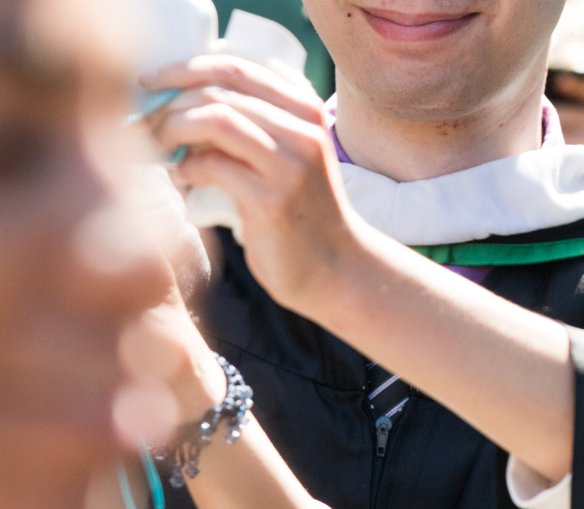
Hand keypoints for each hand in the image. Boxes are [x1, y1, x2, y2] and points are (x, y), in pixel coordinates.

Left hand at [140, 54, 362, 311]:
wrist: (336, 264)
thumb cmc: (299, 208)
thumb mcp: (289, 153)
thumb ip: (256, 121)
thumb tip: (180, 95)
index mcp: (306, 109)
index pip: (236, 66)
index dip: (183, 68)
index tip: (150, 82)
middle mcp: (304, 129)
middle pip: (220, 89)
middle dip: (169, 101)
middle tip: (146, 123)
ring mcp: (291, 164)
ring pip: (216, 119)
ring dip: (173, 129)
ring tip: (160, 148)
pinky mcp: (273, 199)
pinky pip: (213, 165)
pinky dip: (186, 167)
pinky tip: (183, 178)